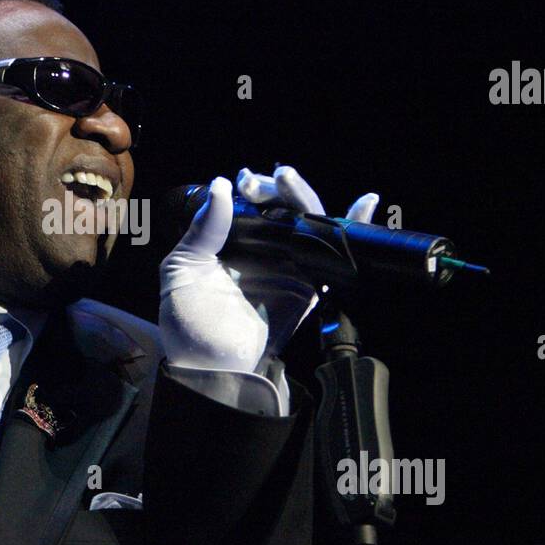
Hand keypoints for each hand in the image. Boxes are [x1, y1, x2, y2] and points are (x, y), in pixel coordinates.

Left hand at [158, 164, 378, 374]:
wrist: (211, 366)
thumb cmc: (188, 321)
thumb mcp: (181, 268)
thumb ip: (203, 230)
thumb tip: (222, 185)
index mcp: (230, 241)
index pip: (250, 203)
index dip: (254, 187)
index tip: (245, 181)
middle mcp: (261, 249)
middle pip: (282, 207)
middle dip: (280, 188)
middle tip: (274, 178)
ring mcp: (287, 266)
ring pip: (307, 223)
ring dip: (305, 197)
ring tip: (290, 180)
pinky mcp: (308, 286)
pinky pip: (332, 255)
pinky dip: (351, 227)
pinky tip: (363, 204)